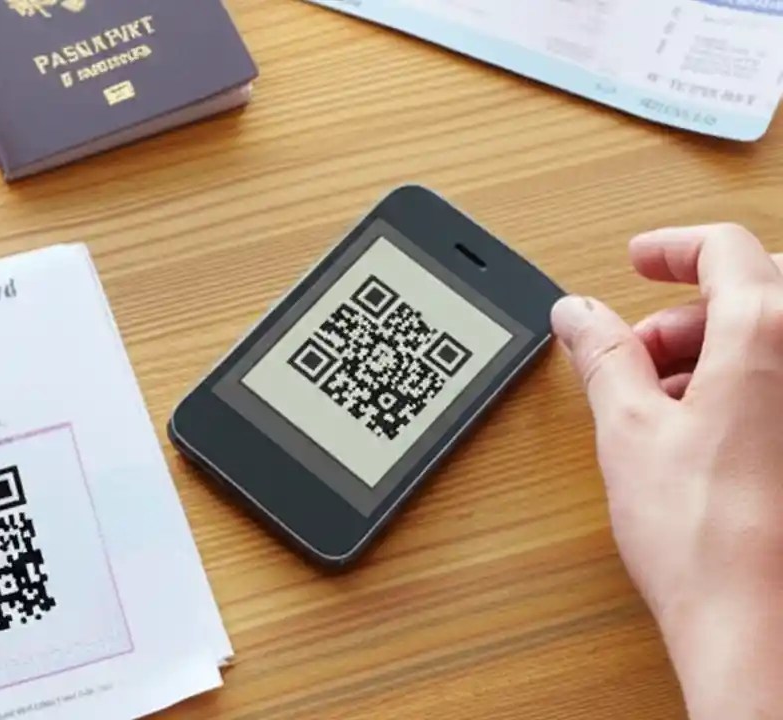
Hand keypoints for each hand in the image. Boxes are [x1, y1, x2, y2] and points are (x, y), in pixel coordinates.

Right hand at [551, 224, 782, 719]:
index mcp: (767, 334)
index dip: (670, 248)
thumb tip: (578, 314)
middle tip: (638, 352)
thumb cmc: (708, 539)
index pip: (725, 249)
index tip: (638, 261)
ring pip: (771, 340)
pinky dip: (745, 388)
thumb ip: (602, 356)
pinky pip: (782, 385)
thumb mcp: (628, 430)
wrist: (759, 626)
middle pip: (755, 291)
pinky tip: (702, 437)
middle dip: (688, 313)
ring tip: (659, 408)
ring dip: (713, 354)